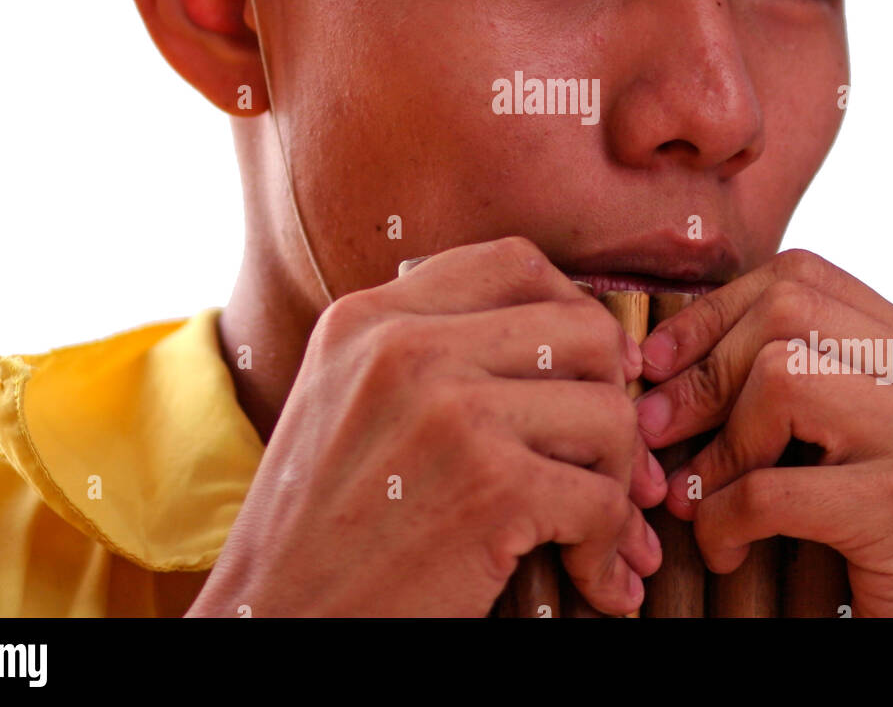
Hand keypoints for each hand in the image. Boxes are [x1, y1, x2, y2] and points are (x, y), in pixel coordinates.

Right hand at [188, 236, 664, 616]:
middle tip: (605, 459)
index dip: (571, 310)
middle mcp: (407, 346)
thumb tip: (570, 336)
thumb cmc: (319, 531)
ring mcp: (449, 410)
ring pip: (608, 411)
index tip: (586, 371)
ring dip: (618, 480)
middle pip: (582, 328)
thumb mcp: (347, 404)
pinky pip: (602, 498)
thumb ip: (431, 354)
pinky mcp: (489, 486)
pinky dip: (609, 547)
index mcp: (370, 318)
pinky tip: (592, 579)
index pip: (515, 263)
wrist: (274, 629)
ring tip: (597, 527)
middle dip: (612, 398)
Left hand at [633, 248, 892, 616]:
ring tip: (695, 498)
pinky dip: (724, 520)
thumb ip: (793, 379)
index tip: (659, 361)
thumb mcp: (844, 439)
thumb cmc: (883, 537)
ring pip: (778, 380)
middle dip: (701, 372)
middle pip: (784, 315)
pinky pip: (770, 485)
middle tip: (656, 428)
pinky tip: (724, 549)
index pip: (801, 278)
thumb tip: (664, 354)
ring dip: (715, 449)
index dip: (714, 313)